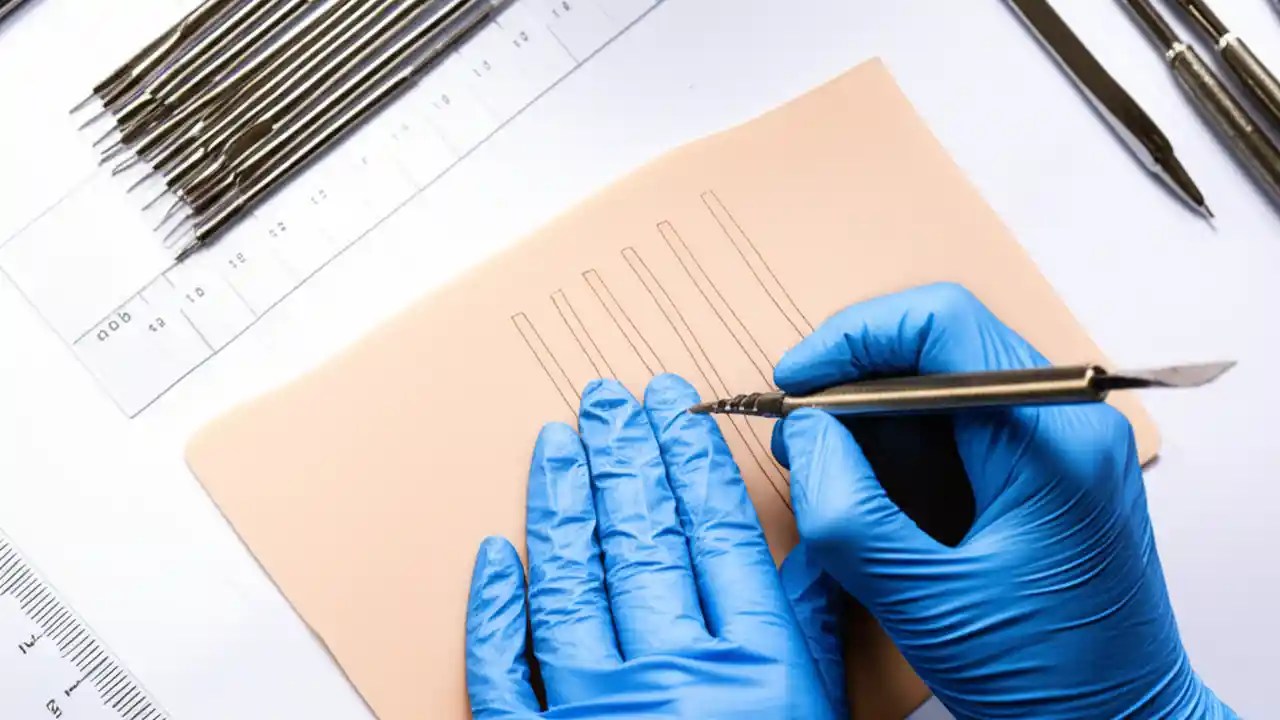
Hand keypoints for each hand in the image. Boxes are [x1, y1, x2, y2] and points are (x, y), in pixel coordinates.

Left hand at [466, 376, 846, 718]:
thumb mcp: (816, 709)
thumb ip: (813, 626)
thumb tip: (824, 539)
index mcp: (756, 666)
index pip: (719, 533)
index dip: (692, 459)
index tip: (672, 405)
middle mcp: (674, 680)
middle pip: (644, 541)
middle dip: (624, 459)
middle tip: (604, 398)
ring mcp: (600, 714)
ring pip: (569, 588)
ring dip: (562, 506)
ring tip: (558, 442)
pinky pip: (503, 675)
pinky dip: (495, 614)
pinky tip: (497, 554)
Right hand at [773, 283, 1235, 719]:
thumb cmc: (1050, 680)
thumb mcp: (925, 603)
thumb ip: (849, 513)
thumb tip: (805, 433)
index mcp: (1052, 442)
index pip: (942, 324)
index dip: (853, 337)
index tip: (795, 380)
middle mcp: (1069, 422)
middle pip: (942, 344)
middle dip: (855, 378)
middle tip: (801, 430)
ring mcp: (1064, 442)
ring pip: (947, 380)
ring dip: (876, 414)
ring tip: (829, 468)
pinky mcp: (1050, 467)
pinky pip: (965, 422)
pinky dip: (906, 444)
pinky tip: (874, 491)